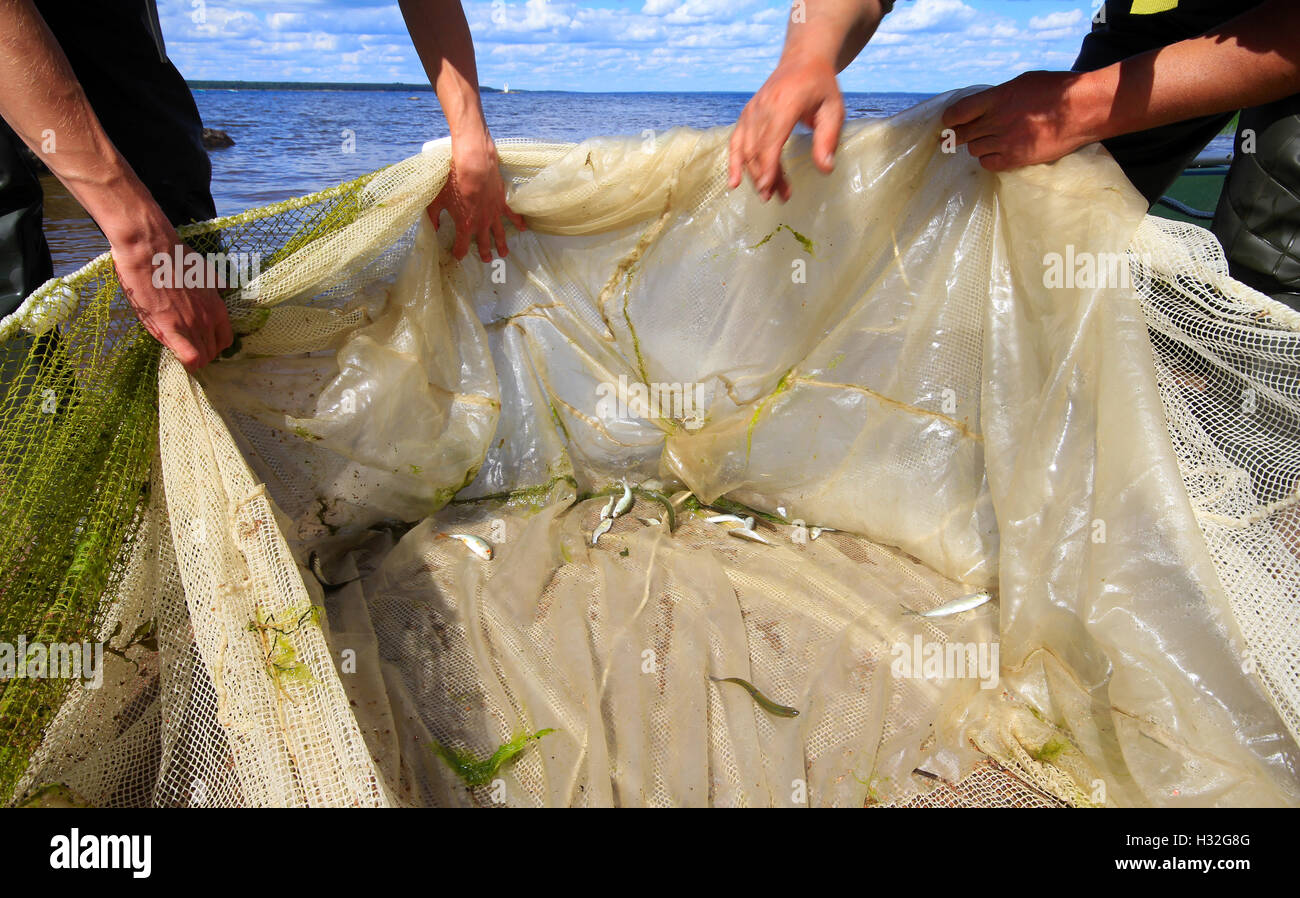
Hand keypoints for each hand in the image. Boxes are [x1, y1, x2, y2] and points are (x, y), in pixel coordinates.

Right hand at [109, 221, 233, 372]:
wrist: (149, 249)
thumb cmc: (173, 257)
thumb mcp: (205, 271)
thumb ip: (215, 285)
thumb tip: (222, 288)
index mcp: (217, 306)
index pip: (225, 339)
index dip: (214, 346)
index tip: (202, 344)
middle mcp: (209, 318)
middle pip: (214, 351)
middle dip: (203, 354)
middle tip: (188, 349)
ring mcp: (191, 324)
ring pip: (202, 357)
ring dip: (193, 359)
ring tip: (180, 352)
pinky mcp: (169, 327)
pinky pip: (189, 356)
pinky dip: (187, 363)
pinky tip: (178, 358)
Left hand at [427, 132, 524, 261]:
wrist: (473, 165)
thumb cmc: (452, 180)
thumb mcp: (437, 200)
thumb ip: (433, 216)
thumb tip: (432, 227)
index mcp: (464, 225)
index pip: (462, 246)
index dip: (459, 253)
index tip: (458, 256)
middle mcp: (481, 223)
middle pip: (483, 243)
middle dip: (484, 252)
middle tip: (486, 260)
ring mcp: (493, 214)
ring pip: (499, 234)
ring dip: (501, 244)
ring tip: (504, 254)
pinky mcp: (501, 202)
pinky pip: (512, 215)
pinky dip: (518, 222)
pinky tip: (523, 229)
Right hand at [728, 54, 843, 201]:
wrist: (802, 60)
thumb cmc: (821, 87)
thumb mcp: (834, 110)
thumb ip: (828, 139)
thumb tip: (825, 169)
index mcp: (785, 102)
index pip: (771, 140)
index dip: (769, 166)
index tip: (769, 189)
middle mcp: (764, 106)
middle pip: (757, 149)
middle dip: (765, 176)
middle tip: (779, 198)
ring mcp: (752, 109)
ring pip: (747, 149)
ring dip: (755, 174)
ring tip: (769, 194)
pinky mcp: (747, 114)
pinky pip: (737, 141)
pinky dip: (734, 162)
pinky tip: (735, 182)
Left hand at [941, 71, 1106, 171]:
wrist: (1084, 109)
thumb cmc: (1057, 90)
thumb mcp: (1024, 82)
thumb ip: (1000, 96)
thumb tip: (983, 106)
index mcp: (998, 97)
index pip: (959, 112)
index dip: (950, 119)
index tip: (948, 122)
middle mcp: (998, 120)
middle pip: (963, 134)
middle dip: (958, 135)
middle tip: (957, 137)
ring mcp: (1006, 141)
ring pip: (975, 149)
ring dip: (978, 145)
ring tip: (988, 141)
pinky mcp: (1016, 158)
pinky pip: (988, 164)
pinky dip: (988, 159)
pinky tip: (997, 153)